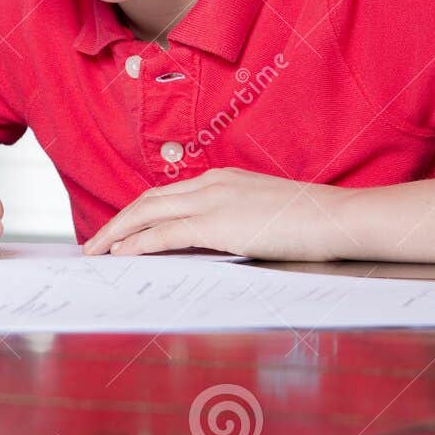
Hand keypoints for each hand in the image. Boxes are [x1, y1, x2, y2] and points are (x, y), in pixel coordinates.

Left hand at [82, 168, 354, 260]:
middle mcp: (213, 183)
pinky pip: (166, 233)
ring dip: (118, 233)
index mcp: (224, 179)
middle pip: (149, 200)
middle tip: (94, 245)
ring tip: (97, 252)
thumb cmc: (313, 223)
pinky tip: (122, 255)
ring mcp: (214, 200)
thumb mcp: (266, 216)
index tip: (119, 231)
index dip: (138, 213)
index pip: (168, 195)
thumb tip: (215, 246)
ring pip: (149, 214)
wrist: (340, 218)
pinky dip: (139, 243)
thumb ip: (236, 223)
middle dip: (118, 223)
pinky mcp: (218, 224)